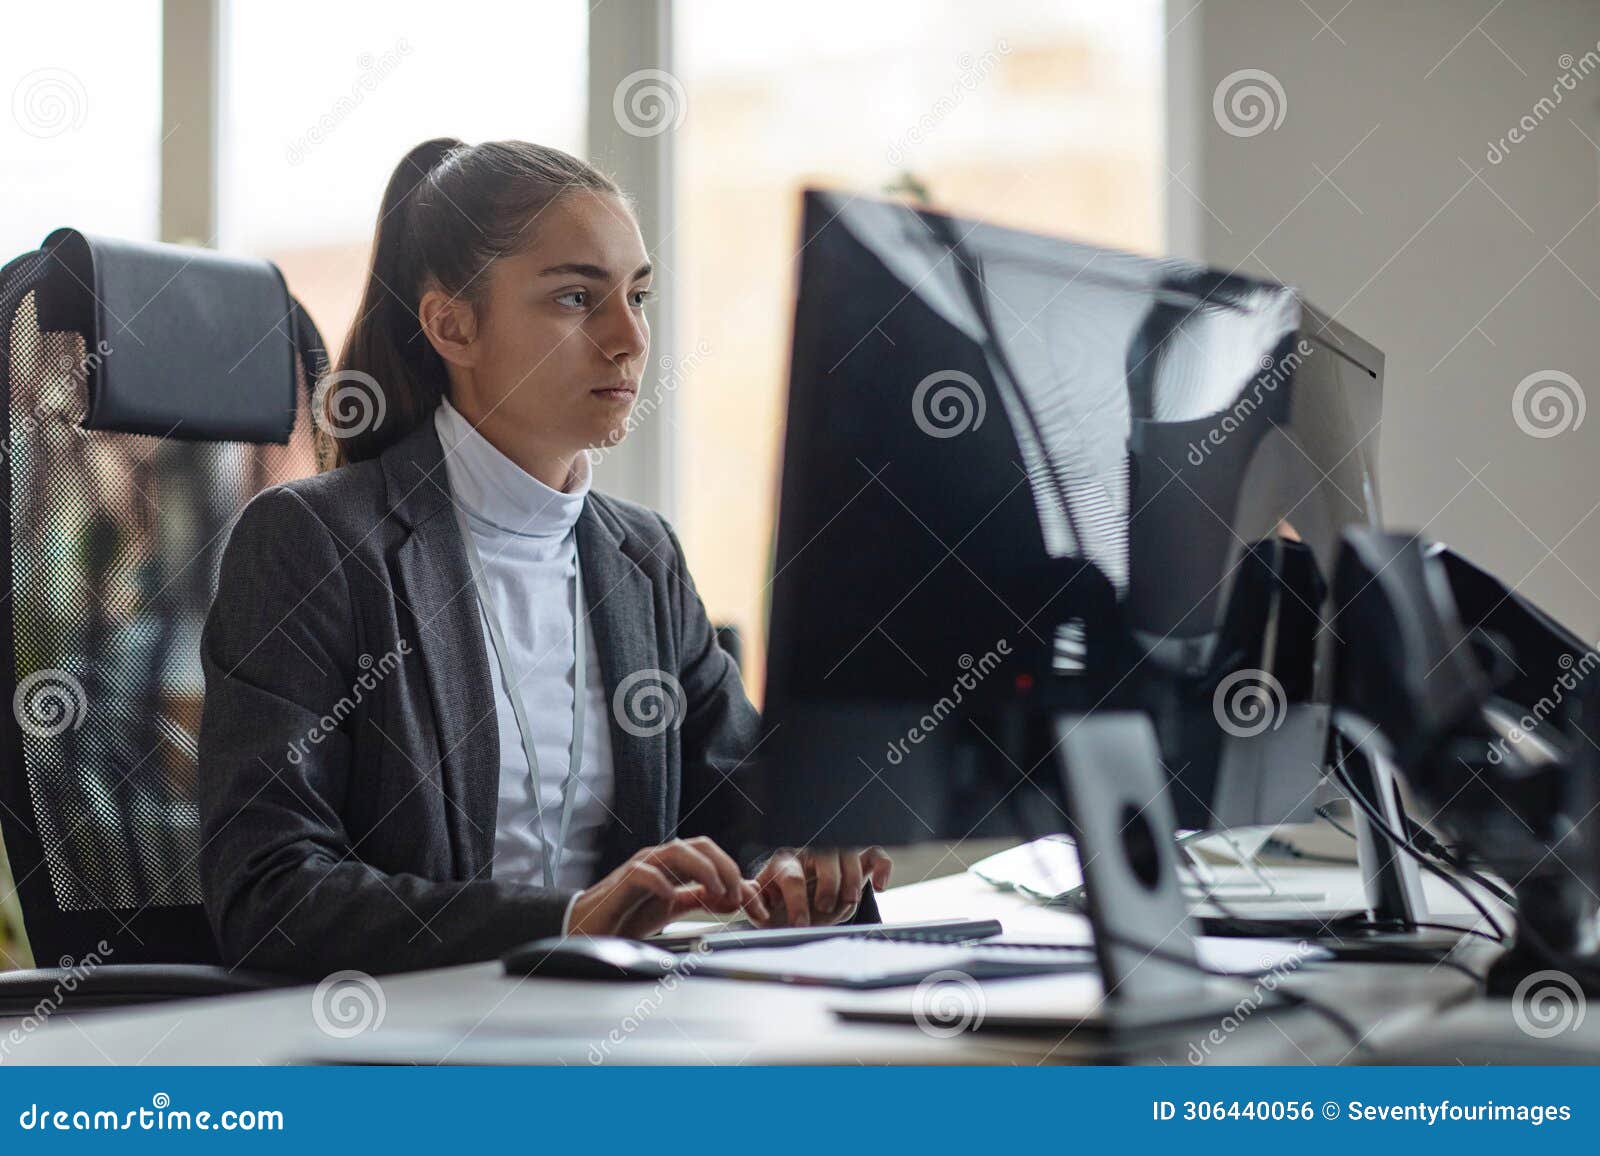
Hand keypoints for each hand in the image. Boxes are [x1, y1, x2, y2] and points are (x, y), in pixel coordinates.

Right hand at [567, 837, 764, 938]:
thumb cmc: (628, 913)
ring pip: (677, 851)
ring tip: (716, 892)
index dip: (738, 876)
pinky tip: (670, 899)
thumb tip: (735, 898)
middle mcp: (661, 860)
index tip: (755, 907)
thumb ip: (701, 900)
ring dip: (703, 869)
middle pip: (701, 845)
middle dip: (726, 867)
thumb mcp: (673, 907)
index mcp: (675, 865)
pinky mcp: (622, 882)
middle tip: (738, 895)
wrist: (590, 927)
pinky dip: (661, 883)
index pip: (713, 856)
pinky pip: (643, 873)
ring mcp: (641, 867)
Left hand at [750, 847, 891, 927]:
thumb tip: (752, 906)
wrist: (795, 897)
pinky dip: (882, 868)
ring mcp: (834, 854)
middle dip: (828, 886)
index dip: (796, 903)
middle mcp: (809, 853)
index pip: (792, 877)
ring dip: (852, 881)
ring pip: (850, 854)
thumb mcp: (762, 905)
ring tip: (848, 902)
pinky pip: (875, 854)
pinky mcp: (857, 860)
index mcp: (783, 864)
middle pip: (825, 857)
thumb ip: (753, 905)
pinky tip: (879, 887)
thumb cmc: (778, 902)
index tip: (801, 925)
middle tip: (825, 908)